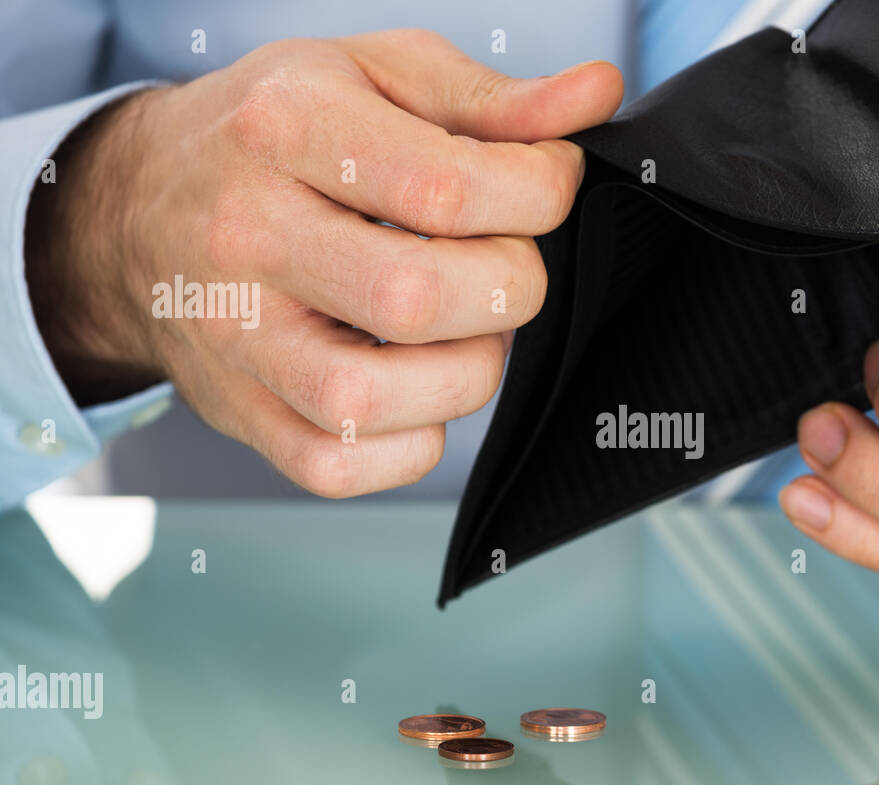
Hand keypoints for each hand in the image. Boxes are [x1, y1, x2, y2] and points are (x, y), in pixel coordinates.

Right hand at [26, 29, 621, 496]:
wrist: (136, 208)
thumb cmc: (269, 137)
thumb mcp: (372, 76)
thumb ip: (490, 97)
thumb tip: (593, 99)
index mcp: (286, 130)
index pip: (448, 188)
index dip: (540, 197)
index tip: (548, 189)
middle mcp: (248, 236)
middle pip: (420, 300)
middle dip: (509, 289)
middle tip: (503, 266)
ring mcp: (236, 336)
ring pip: (377, 400)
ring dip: (465, 373)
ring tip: (462, 330)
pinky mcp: (240, 411)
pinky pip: (344, 465)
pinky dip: (411, 442)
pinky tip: (416, 387)